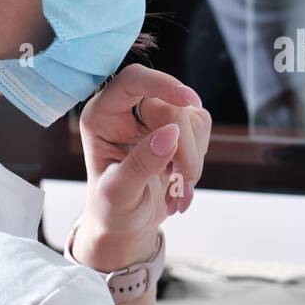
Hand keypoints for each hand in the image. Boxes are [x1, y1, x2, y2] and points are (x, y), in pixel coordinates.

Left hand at [72, 64, 211, 272]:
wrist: (127, 223)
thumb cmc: (112, 210)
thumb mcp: (119, 194)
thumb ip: (141, 165)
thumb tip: (170, 134)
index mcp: (102, 117)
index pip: (133, 81)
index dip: (161, 84)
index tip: (188, 101)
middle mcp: (128, 110)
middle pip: (171, 105)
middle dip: (185, 147)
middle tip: (184, 181)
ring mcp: (154, 117)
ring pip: (192, 117)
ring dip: (192, 158)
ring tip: (177, 189)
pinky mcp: (177, 127)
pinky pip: (201, 129)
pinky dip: (198, 160)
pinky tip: (181, 183)